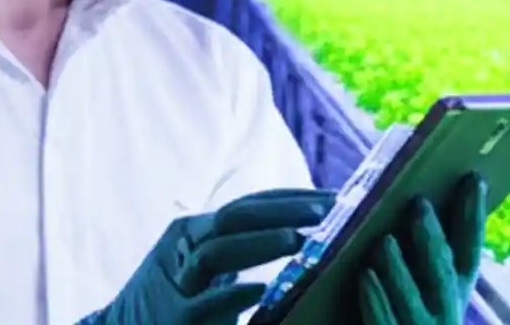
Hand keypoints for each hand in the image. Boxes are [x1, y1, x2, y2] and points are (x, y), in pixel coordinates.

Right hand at [82, 188, 335, 324]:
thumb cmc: (174, 304)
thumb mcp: (203, 271)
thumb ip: (237, 250)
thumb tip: (300, 235)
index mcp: (195, 233)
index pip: (247, 205)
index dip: (290, 197)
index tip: (335, 196)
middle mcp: (184, 249)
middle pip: (234, 217)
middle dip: (282, 211)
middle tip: (327, 210)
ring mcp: (178, 283)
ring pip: (217, 252)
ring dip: (259, 244)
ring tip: (299, 240)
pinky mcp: (174, 319)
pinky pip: (203, 305)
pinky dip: (232, 296)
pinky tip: (259, 291)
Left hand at [358, 173, 487, 324]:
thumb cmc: (405, 316)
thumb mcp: (424, 289)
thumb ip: (422, 254)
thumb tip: (413, 200)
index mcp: (455, 293)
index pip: (470, 250)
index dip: (474, 215)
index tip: (473, 178)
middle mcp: (446, 314)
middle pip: (444, 274)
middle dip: (432, 239)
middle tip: (418, 203)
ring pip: (414, 302)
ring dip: (400, 271)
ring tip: (384, 241)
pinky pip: (385, 324)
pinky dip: (375, 301)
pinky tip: (364, 276)